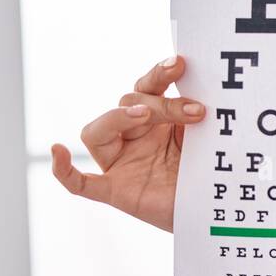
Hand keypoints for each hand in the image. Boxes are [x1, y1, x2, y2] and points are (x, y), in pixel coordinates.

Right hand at [51, 55, 205, 232]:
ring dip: (117, 117)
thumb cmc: (212, 172)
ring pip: (97, 132)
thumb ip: (198, 114)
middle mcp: (134, 138)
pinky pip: (80, 183)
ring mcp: (122, 165)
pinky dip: (64, 170)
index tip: (179, 64)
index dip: (158, 74)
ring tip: (145, 114)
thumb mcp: (208, 137)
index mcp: (156, 121)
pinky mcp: (116, 192)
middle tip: (196, 110)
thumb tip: (206, 86)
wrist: (217, 211)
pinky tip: (58, 152)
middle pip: (127, 105)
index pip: (146, 88)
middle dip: (159, 103)